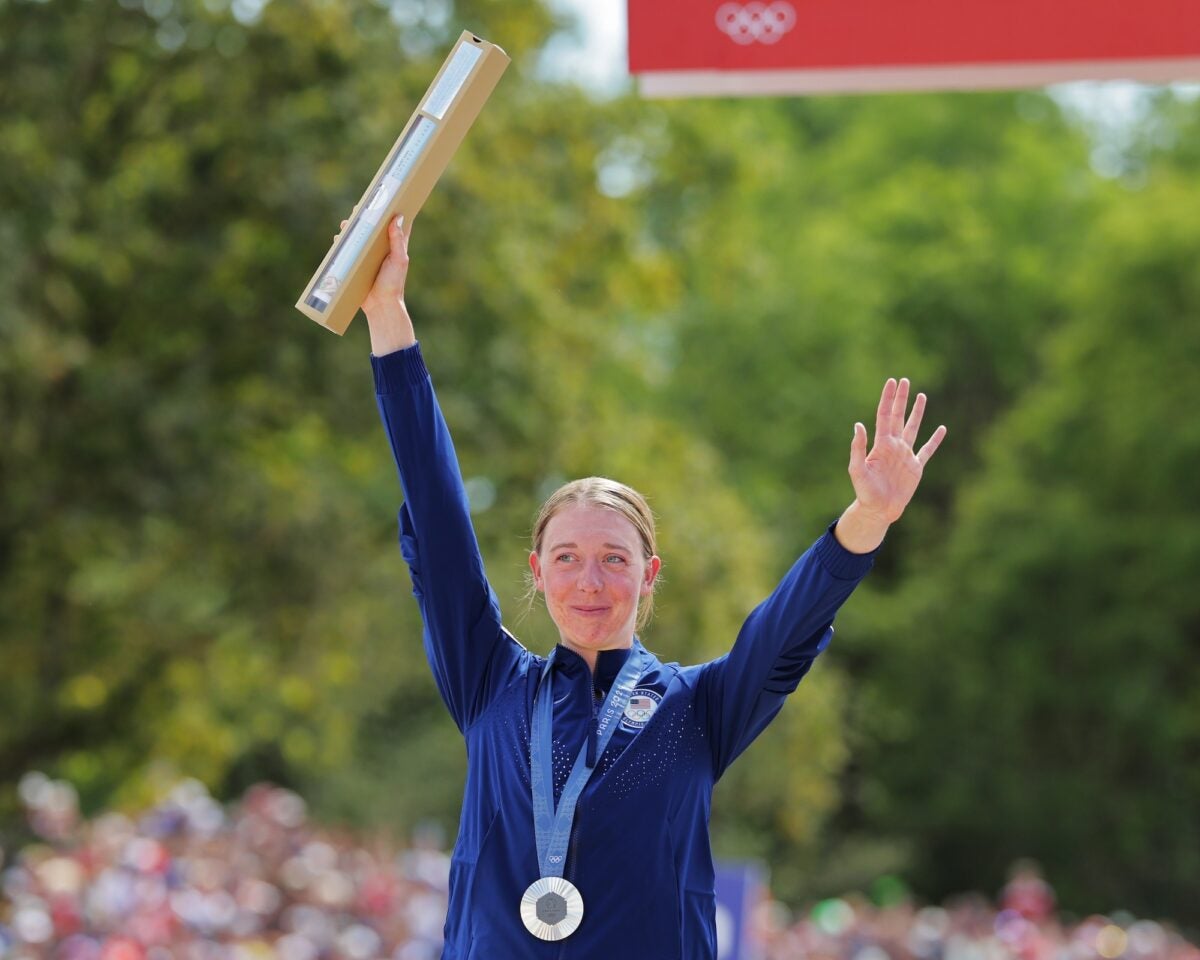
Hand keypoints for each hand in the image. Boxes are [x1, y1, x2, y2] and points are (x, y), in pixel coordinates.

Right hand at [335, 213, 415, 353]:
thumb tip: (398, 217)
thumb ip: (397, 240)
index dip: (391, 210)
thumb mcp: (398, 260)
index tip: (387, 196)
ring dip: (351, 229)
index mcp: (395, 245)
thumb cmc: (394, 283)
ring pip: (359, 237)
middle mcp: (382, 248)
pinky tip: (339, 239)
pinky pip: (349, 251)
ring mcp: (369, 256)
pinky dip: (343, 243)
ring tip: (346, 223)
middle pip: (373, 227)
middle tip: (359, 207)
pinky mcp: (358, 264)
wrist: (381, 306)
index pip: (394, 223)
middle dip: (366, 217)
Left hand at [848, 377, 945, 525]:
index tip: (891, 382)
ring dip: (917, 412)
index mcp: (880, 444)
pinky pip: (927, 450)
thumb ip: (858, 448)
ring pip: (913, 428)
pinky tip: (942, 429)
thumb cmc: (864, 492)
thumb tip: (858, 424)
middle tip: (904, 381)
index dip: (887, 398)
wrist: (878, 510)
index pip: (884, 415)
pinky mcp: (916, 468)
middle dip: (901, 399)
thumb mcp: (857, 470)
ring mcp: (905, 455)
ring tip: (922, 396)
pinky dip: (935, 440)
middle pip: (898, 416)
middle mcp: (893, 446)